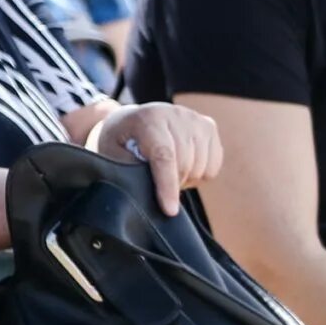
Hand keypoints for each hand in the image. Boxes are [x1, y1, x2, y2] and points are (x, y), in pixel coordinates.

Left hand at [89, 103, 222, 216]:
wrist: (131, 120)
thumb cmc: (118, 141)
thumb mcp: (112, 154)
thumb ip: (130, 171)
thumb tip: (149, 192)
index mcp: (149, 118)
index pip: (164, 156)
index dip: (168, 186)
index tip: (170, 211)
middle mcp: (176, 114)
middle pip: (185, 165)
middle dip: (172, 183)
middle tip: (154, 181)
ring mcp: (195, 119)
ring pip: (201, 168)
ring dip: (185, 179)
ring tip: (165, 171)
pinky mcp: (209, 127)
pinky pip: (213, 167)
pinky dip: (198, 174)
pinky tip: (180, 165)